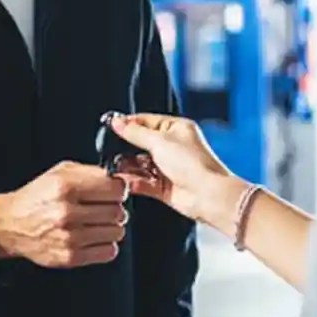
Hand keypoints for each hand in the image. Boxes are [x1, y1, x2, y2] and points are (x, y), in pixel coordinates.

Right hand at [0, 161, 127, 267]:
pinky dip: (106, 245)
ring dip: (111, 228)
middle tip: (104, 208)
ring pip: (116, 232)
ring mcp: (69, 237)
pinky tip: (94, 238)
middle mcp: (67, 212)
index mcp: (66, 187)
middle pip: (117, 211)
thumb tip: (120, 179)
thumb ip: (91, 172)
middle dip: (114, 209)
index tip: (114, 192)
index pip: (115, 190)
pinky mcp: (70, 257)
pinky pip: (108, 252)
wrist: (11, 224)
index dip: (118, 190)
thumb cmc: (37, 196)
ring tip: (97, 223)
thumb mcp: (59, 172)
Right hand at [108, 113, 247, 231]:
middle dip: (126, 147)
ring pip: (140, 164)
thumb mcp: (159, 141)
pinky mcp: (163, 187)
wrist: (207, 195)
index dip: (128, 123)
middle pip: (141, 143)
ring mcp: (168, 167)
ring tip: (115, 166)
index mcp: (176, 128)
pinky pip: (142, 182)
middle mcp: (172, 147)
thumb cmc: (193, 164)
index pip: (146, 121)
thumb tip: (117, 122)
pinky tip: (124, 180)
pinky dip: (133, 182)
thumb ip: (135, 133)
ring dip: (127, 166)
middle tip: (109, 149)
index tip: (111, 126)